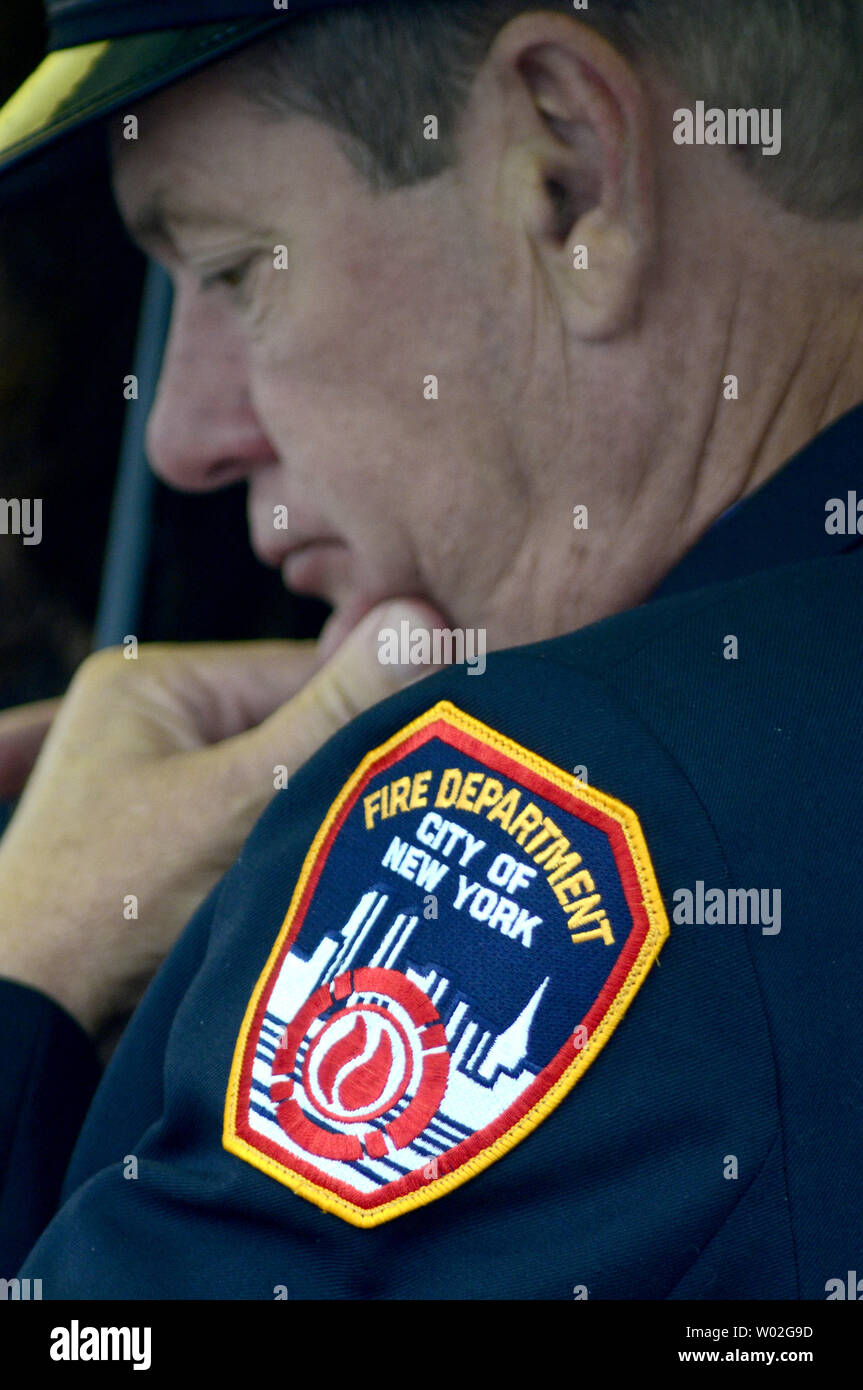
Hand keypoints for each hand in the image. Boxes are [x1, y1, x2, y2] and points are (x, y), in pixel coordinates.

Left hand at [0, 602, 440, 1041]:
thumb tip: (420, 617)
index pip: (302, 671)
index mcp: (152, 681)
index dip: (370, 712)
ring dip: (311, 819)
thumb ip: (336, 712)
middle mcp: (147, 721)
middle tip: (390, 820)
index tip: (433, 747)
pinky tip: (315, 877)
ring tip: (345, 857)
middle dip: (335, 776)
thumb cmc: (111, 902)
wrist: (33, 1017)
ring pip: (275, 783)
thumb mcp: (242, 796)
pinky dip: (281, 850)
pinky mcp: (163, 843)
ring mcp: (152, 784)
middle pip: (289, 729)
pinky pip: (250, 826)